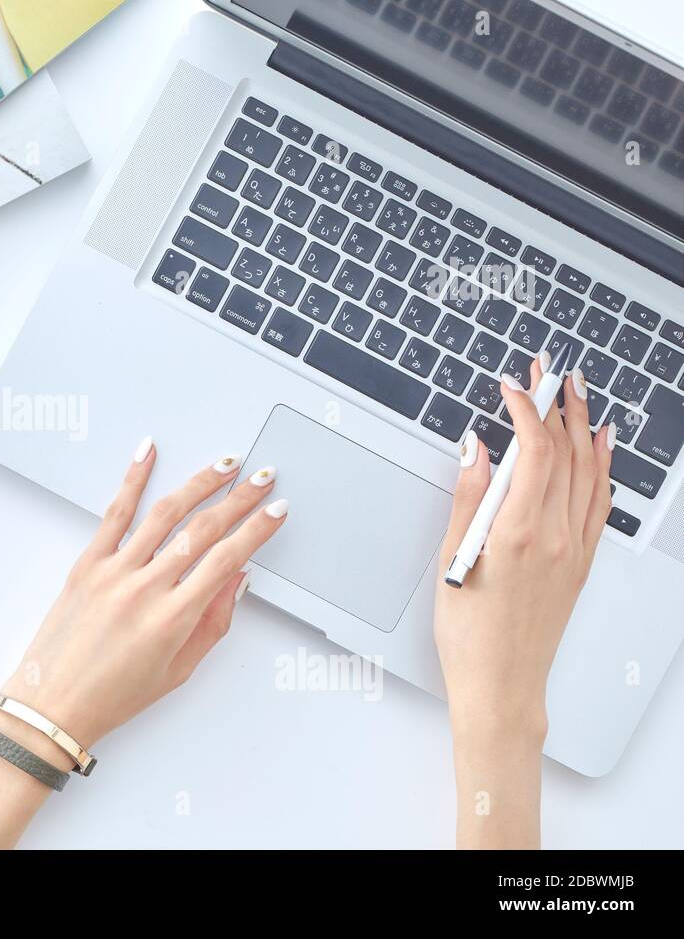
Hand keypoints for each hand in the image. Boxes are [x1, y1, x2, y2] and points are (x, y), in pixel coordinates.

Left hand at [0, 438, 287, 762]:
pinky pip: (114, 513)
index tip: (277, 511)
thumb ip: (213, 621)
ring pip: (164, 514)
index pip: (227, 559)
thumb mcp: (179, 669)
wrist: (54, 703)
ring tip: (224, 464)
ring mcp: (113, 572)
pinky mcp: (86, 564)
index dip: (257, 530)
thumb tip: (238, 578)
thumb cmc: (113, 694)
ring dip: (199, 483)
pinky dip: (132, 479)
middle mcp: (144, 589)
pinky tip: (148, 453)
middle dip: (239, 499)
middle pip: (202, 530)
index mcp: (172, 619)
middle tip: (262, 478)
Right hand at [435, 358, 613, 737]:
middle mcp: (558, 537)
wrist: (502, 684)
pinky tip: (600, 447)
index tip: (513, 385)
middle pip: (568, 453)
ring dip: (584, 427)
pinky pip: (600, 502)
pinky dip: (602, 466)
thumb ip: (468, 498)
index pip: (535, 451)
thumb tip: (476, 451)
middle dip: (559, 404)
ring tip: (578, 394)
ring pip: (591, 473)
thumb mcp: (454, 559)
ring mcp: (576, 550)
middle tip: (550, 370)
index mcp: (520, 532)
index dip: (527, 410)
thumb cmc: (469, 633)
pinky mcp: (582, 564)